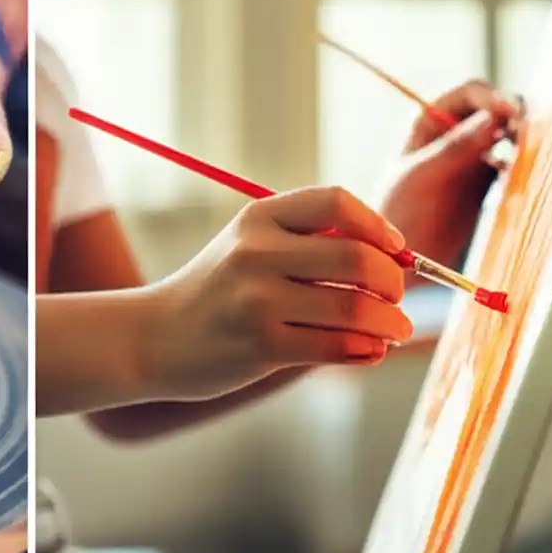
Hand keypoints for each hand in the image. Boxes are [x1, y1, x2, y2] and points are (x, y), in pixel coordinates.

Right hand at [141, 186, 412, 400]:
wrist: (155, 337)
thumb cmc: (219, 291)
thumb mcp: (251, 245)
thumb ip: (310, 241)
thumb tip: (395, 254)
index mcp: (258, 218)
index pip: (336, 202)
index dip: (378, 226)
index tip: (396, 249)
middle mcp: (256, 252)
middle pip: (357, 259)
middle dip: (392, 282)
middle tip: (396, 299)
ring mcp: (257, 300)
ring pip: (355, 309)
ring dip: (390, 323)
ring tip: (395, 330)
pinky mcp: (261, 345)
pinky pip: (337, 347)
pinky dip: (366, 350)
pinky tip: (369, 350)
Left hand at [378, 80, 524, 266]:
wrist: (397, 257)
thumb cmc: (398, 212)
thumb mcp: (423, 176)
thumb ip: (456, 148)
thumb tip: (493, 118)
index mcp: (430, 121)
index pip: (470, 92)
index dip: (494, 97)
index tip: (510, 113)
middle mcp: (453, 133)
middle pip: (495, 109)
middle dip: (515, 115)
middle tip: (528, 134)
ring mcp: (471, 157)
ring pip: (508, 134)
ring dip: (523, 138)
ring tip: (528, 155)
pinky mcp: (485, 182)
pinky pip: (512, 163)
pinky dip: (523, 164)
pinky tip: (524, 178)